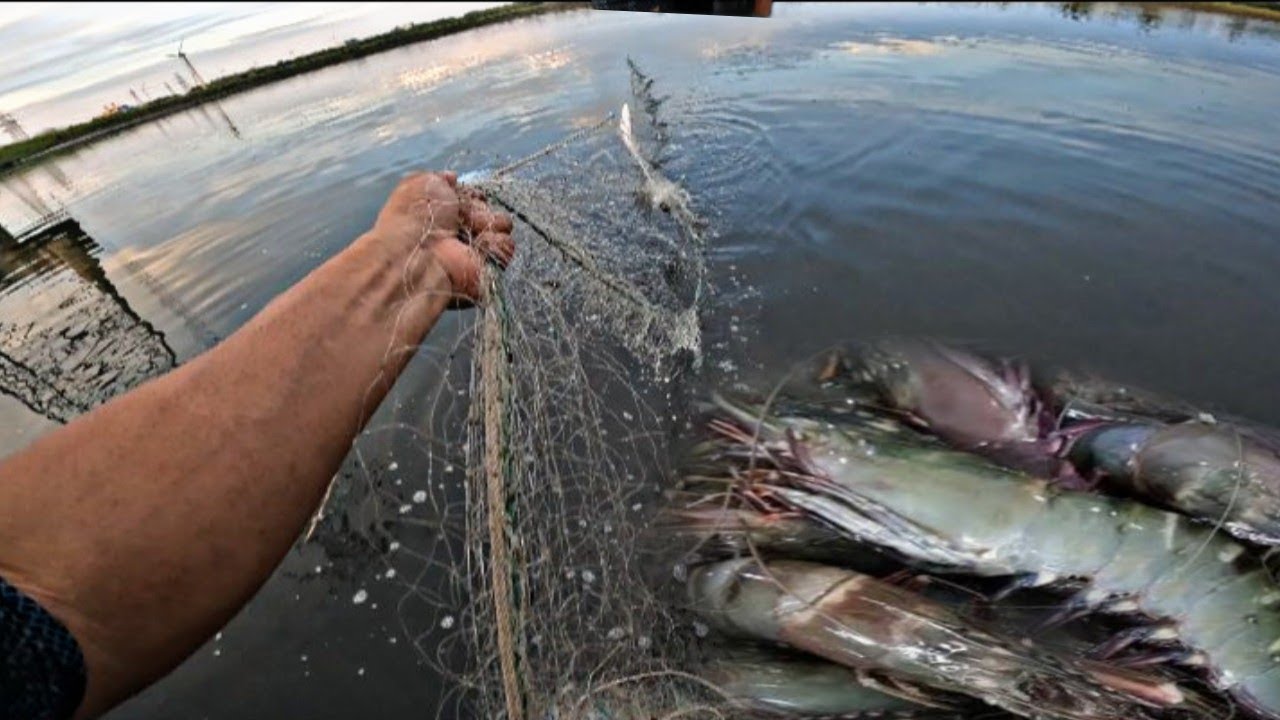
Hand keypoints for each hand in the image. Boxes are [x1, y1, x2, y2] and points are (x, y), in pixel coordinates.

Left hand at [369, 171, 514, 305]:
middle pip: (489, 211)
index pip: (474, 199)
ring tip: (476, 229)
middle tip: (467, 217)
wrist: (419, 254)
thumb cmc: (417, 216)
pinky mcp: (489, 269)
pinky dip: (497, 243)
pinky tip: (482, 243)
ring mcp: (476, 252)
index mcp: (445, 214)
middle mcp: (460, 232)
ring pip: (502, 226)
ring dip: (492, 223)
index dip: (474, 195)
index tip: (467, 196)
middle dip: (481, 210)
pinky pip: (506, 248)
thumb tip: (452, 177)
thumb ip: (439, 178)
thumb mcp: (421, 184)